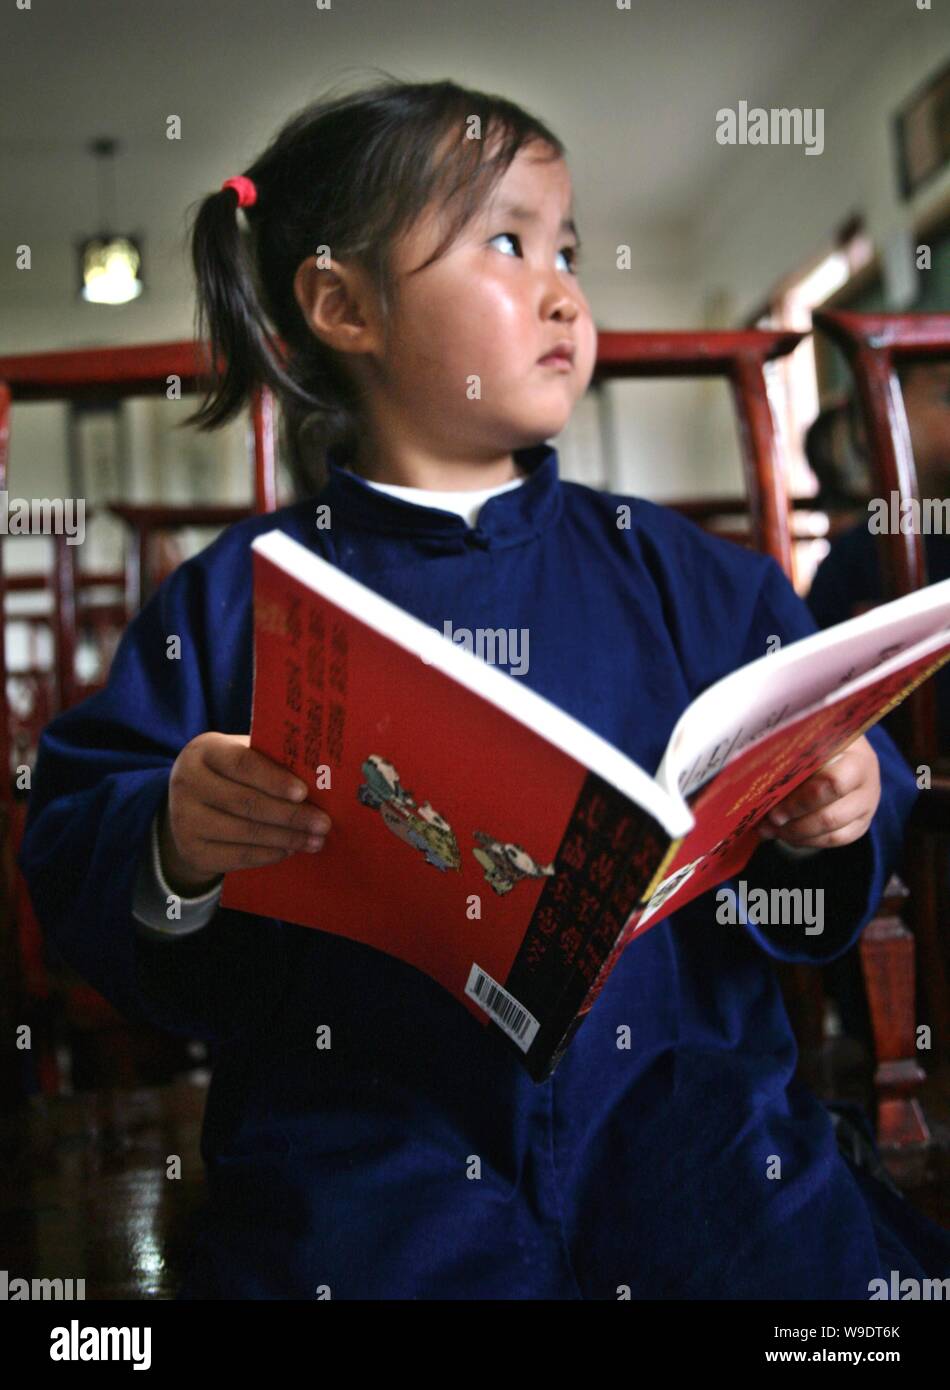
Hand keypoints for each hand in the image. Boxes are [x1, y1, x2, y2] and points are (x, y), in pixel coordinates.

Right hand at [160, 732, 331, 894]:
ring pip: (245, 832)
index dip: (274, 779)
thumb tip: (318, 776)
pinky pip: (239, 856)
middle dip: (291, 815)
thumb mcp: (241, 757)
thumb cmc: (230, 775)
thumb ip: (270, 760)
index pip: (242, 763)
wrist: (187, 808)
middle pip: (246, 802)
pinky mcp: (192, 851)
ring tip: (315, 840)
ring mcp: (185, 820)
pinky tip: (290, 850)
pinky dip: (269, 854)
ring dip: (287, 838)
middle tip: (323, 823)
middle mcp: (187, 783)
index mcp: (205, 751)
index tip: (304, 792)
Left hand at [756, 734, 879, 850]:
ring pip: (833, 833)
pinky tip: (785, 835)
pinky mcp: (861, 823)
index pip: (833, 783)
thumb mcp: (808, 739)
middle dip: (795, 822)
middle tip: (768, 821)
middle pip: (831, 815)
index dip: (801, 799)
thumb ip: (791, 756)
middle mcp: (867, 781)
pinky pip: (835, 840)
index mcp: (855, 755)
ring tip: (769, 830)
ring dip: (797, 835)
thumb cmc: (816, 739)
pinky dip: (807, 841)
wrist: (839, 746)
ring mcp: (866, 805)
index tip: (772, 804)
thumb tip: (758, 782)